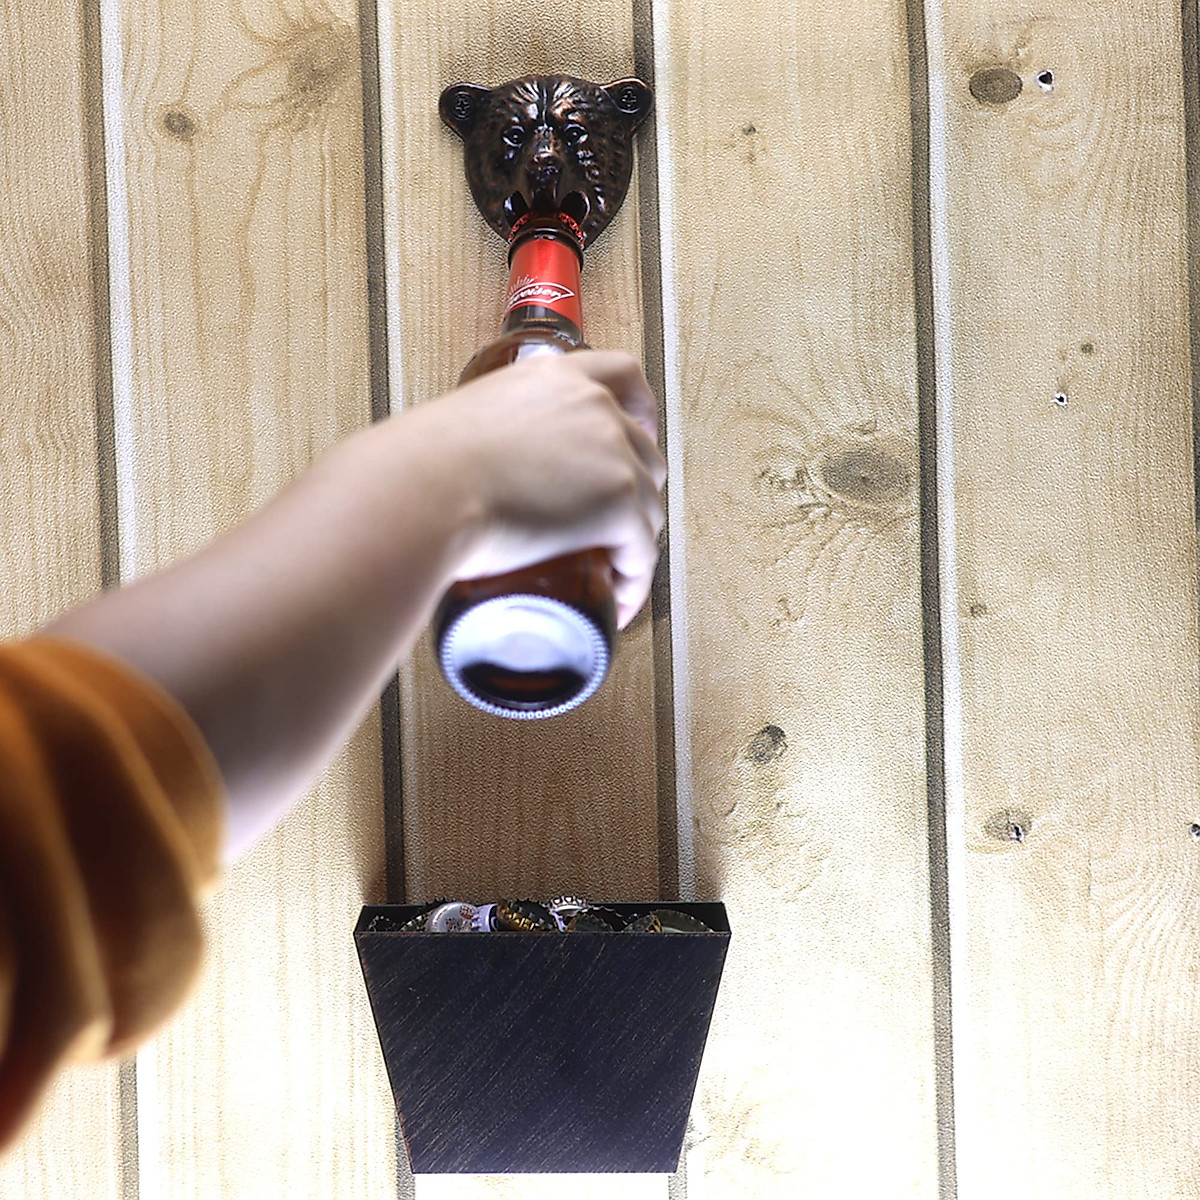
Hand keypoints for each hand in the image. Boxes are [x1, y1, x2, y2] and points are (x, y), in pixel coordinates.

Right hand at [401, 350, 665, 626]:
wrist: (424, 494)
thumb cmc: (421, 470)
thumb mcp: (465, 426)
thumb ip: (485, 437)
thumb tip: (469, 476)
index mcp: (556, 378)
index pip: (622, 375)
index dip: (640, 409)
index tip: (640, 430)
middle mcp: (594, 407)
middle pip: (644, 451)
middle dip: (637, 489)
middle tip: (613, 523)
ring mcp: (614, 454)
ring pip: (649, 505)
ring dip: (635, 540)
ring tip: (609, 571)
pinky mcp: (619, 505)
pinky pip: (641, 554)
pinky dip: (633, 581)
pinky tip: (616, 601)